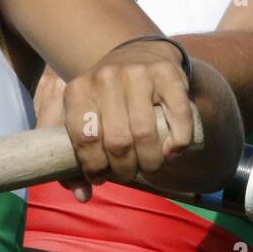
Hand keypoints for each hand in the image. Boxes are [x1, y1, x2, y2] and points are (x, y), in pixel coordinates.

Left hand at [59, 39, 194, 202]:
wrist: (140, 55)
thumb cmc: (108, 99)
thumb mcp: (84, 118)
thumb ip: (74, 157)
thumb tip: (83, 196)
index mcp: (79, 88)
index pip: (84, 139)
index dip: (94, 166)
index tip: (101, 176)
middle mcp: (107, 76)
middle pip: (117, 141)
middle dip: (124, 169)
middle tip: (128, 173)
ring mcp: (138, 72)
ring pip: (145, 133)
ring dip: (150, 162)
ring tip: (150, 166)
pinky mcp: (168, 74)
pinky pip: (177, 117)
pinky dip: (177, 144)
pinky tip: (173, 153)